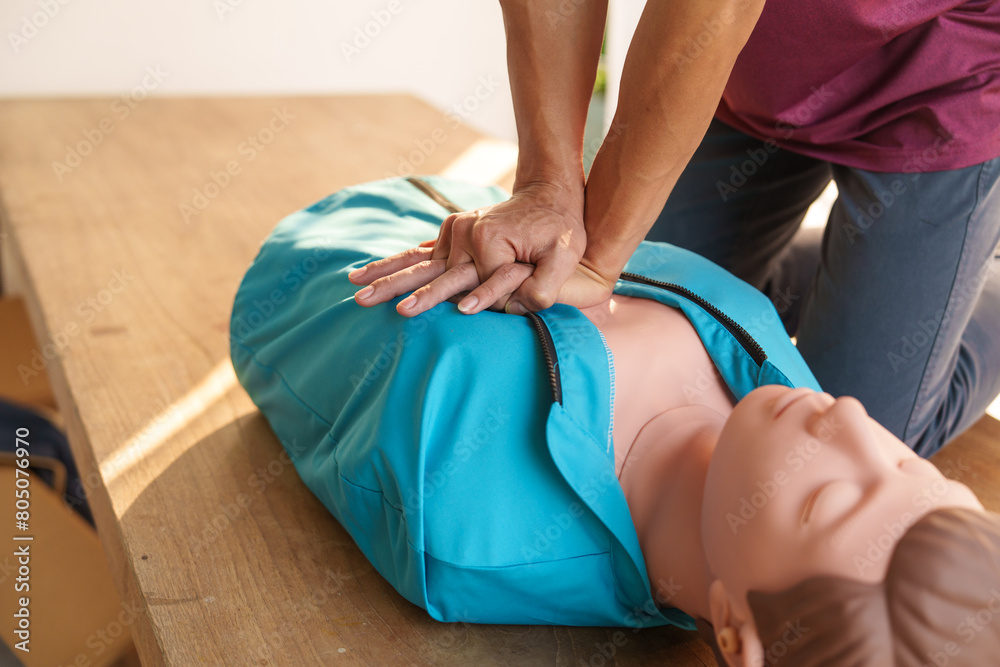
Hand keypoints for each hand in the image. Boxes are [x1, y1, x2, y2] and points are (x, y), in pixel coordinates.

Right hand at [349, 182, 585, 316]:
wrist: (553, 195)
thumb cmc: (563, 231)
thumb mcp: (563, 257)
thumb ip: (541, 287)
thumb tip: (508, 308)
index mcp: (488, 242)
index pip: (474, 288)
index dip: (478, 302)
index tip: (435, 312)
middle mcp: (465, 234)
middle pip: (426, 272)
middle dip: (393, 289)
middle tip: (361, 302)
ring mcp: (456, 232)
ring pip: (415, 261)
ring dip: (383, 274)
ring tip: (354, 286)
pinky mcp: (453, 233)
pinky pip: (420, 252)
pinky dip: (395, 262)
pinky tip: (369, 271)